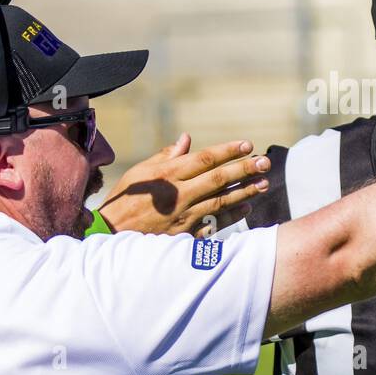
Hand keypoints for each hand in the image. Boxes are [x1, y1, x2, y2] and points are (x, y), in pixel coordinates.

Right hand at [98, 134, 270, 236]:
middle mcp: (179, 195)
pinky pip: (214, 225)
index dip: (228, 151)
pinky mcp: (184, 236)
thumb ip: (167, 156)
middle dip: (245, 169)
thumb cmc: (125, 199)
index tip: (248, 145)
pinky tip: (247, 208)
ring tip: (264, 183)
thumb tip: (187, 139)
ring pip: (221, 202)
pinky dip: (232, 216)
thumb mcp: (140, 172)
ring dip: (245, 192)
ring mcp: (183, 217)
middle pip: (218, 179)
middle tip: (265, 162)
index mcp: (168, 175)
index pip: (205, 158)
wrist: (110, 235)